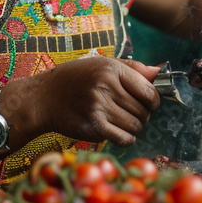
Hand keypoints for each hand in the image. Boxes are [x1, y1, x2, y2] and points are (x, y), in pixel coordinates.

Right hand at [35, 56, 160, 146]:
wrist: (43, 98)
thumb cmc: (74, 79)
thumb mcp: (101, 64)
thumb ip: (132, 68)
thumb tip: (158, 72)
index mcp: (111, 69)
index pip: (149, 91)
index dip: (153, 100)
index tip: (149, 102)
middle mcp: (106, 87)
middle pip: (144, 110)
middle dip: (142, 114)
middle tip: (130, 112)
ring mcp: (99, 109)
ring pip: (136, 126)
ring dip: (133, 126)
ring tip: (121, 120)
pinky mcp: (93, 128)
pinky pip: (124, 139)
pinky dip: (126, 138)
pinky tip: (117, 131)